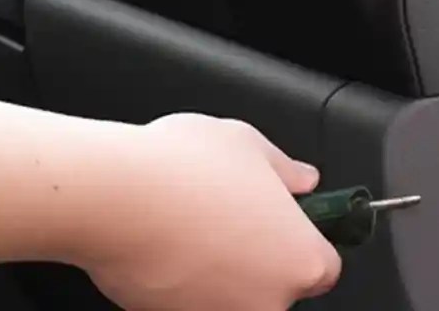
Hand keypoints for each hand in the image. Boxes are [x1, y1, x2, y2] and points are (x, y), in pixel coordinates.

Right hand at [86, 113, 339, 310]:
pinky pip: (186, 301)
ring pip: (228, 296)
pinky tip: (162, 244)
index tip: (281, 222)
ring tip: (189, 226)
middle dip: (255, 257)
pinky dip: (179, 282)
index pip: (322, 268)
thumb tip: (303, 180)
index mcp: (301, 261)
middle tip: (228, 216)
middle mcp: (267, 303)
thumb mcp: (248, 144)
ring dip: (216, 271)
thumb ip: (285, 169)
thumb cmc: (185, 169)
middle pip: (274, 286)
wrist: (116, 197)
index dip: (301, 240)